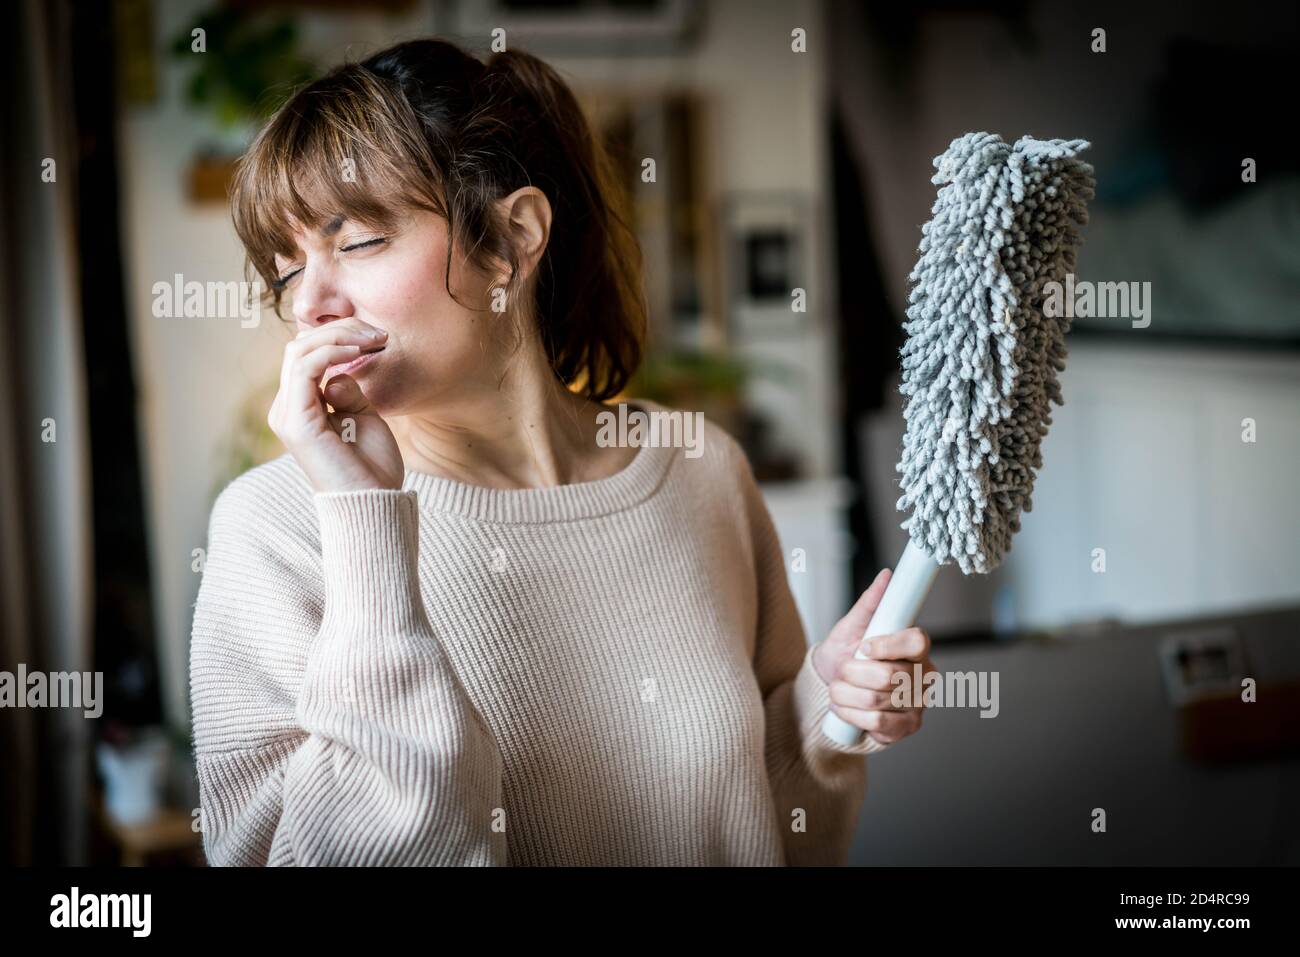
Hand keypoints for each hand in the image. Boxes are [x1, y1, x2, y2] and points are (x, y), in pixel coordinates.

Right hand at [266, 318, 403, 492]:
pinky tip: (357, 351)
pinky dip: (332, 351)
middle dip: (340, 331)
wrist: (374, 504)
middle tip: (379, 334)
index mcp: (300, 409)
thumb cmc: (372, 468)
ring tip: (373, 339)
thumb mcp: (364, 419)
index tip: (379, 338)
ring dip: (339, 336)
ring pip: (300, 350)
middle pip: (300, 347)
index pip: (306, 355)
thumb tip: (337, 376)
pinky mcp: (296, 420)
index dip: (340, 337)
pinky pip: (306, 368)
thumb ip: (348, 393)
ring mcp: (288, 415)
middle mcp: (287, 409)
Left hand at [813, 568, 936, 746]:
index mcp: (916, 646)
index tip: (863, 647)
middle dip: (853, 673)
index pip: (917, 641)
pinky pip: (878, 723)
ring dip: (845, 695)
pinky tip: (845, 708)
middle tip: (842, 671)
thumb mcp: (852, 627)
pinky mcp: (908, 726)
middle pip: (891, 675)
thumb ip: (870, 603)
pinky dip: (851, 715)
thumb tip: (886, 576)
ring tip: (838, 689)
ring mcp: (919, 702)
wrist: (834, 687)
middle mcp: (924, 674)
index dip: (888, 645)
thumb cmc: (846, 654)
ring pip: (877, 700)